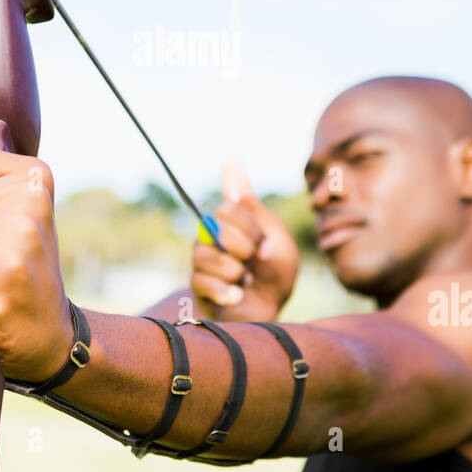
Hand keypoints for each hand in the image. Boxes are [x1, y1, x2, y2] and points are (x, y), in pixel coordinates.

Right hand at [191, 162, 299, 320]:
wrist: (270, 313)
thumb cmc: (275, 272)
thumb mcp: (273, 235)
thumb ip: (249, 203)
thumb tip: (231, 158)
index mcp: (231, 220)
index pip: (230, 207)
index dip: (251, 227)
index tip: (264, 241)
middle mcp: (211, 235)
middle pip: (215, 225)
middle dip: (243, 246)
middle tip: (254, 261)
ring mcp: (201, 261)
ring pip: (203, 253)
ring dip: (232, 269)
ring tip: (244, 280)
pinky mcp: (196, 286)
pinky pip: (199, 281)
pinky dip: (223, 290)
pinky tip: (237, 295)